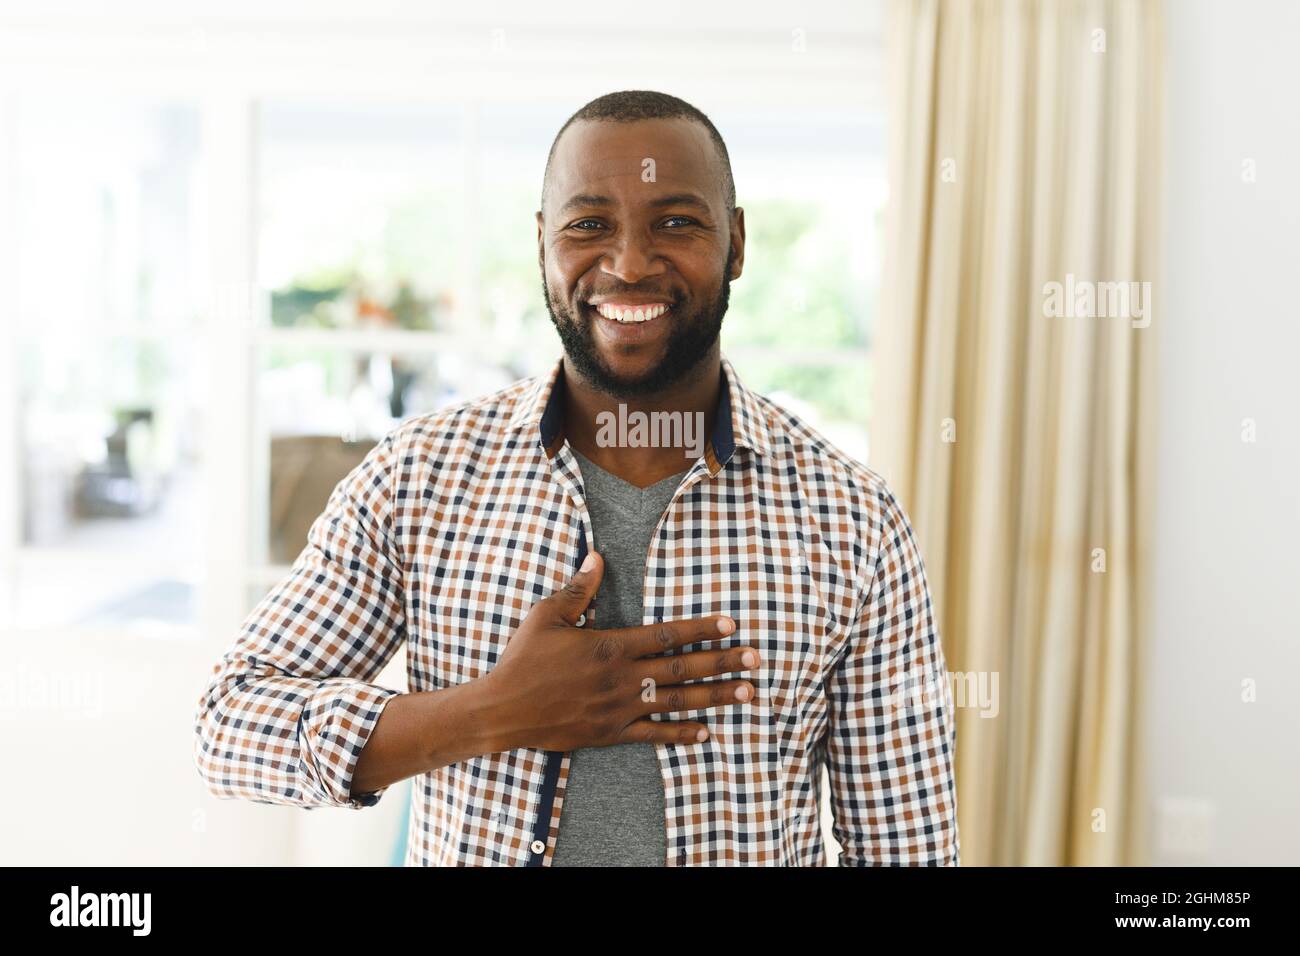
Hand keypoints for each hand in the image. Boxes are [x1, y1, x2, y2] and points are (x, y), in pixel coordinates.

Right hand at [482, 552, 760, 750]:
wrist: (503, 710)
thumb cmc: (523, 660)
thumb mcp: (546, 615)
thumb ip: (578, 589)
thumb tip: (598, 557)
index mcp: (611, 646)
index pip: (667, 635)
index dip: (701, 629)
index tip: (730, 624)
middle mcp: (622, 678)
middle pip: (683, 669)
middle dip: (722, 662)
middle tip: (755, 659)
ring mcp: (619, 708)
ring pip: (677, 701)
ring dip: (714, 696)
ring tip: (746, 693)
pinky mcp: (611, 733)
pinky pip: (653, 735)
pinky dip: (681, 734)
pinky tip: (706, 732)